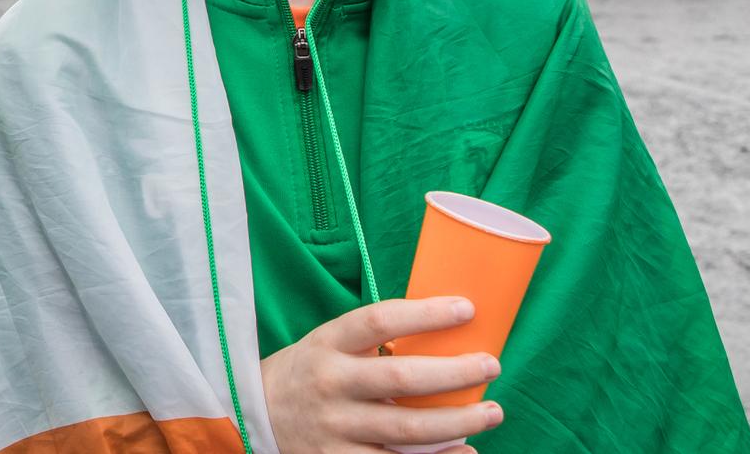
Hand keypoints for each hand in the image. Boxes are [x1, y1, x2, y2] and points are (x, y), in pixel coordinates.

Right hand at [261, 297, 502, 453]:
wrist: (257, 415)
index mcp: (327, 343)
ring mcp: (335, 428)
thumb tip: (441, 332)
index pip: (378, 320)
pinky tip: (465, 451)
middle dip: (455, 373)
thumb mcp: (327, 343)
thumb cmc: (309, 372)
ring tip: (492, 411)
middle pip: (401, 378)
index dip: (425, 314)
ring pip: (408, 429)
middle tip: (491, 366)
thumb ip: (370, 341)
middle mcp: (331, 384)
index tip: (466, 309)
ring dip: (459, 421)